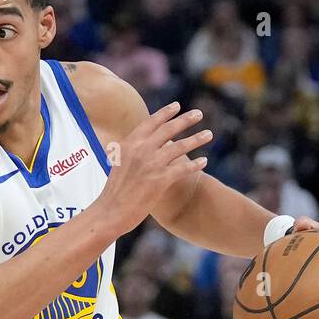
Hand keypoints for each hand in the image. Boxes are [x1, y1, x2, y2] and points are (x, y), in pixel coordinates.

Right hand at [98, 102, 212, 235]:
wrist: (110, 212)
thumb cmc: (114, 192)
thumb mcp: (118, 164)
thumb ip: (131, 151)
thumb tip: (141, 144)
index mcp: (129, 144)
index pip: (151, 122)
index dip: (165, 113)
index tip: (177, 106)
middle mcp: (141, 150)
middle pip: (168, 130)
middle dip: (186, 120)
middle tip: (199, 113)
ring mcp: (151, 164)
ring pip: (180, 147)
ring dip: (196, 139)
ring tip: (209, 134)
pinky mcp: (160, 180)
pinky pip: (183, 168)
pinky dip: (195, 164)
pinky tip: (204, 161)